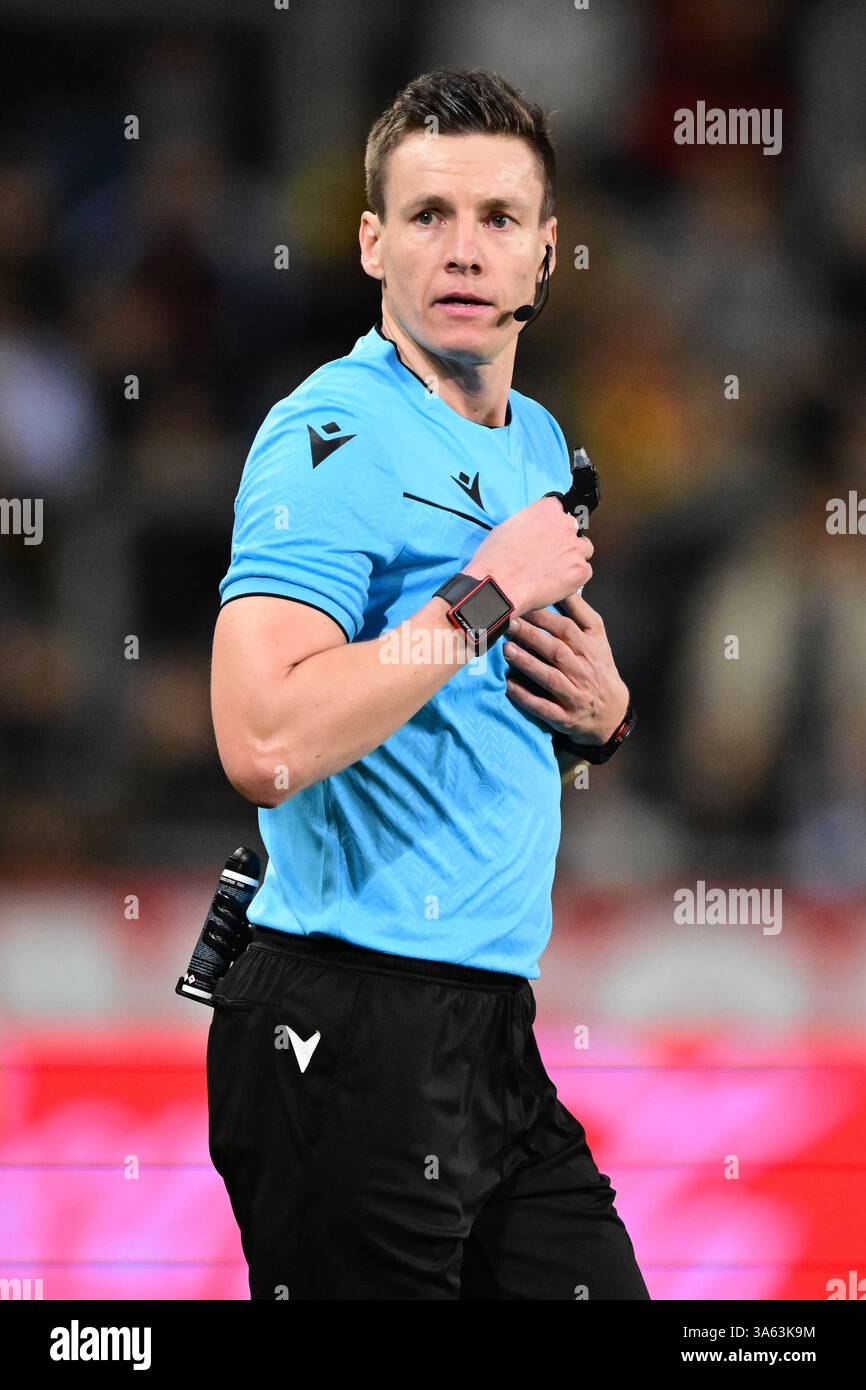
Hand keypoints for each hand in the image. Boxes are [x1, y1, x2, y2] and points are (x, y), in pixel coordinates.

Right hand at [468, 496, 592, 615]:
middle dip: (564, 541)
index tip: (547, 534)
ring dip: (573, 558)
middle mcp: (566, 524)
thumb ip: (528, 524)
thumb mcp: (507, 527)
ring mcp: (575, 548)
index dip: (552, 524)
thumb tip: (531, 531)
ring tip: (554, 571)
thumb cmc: (496, 559)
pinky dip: (574, 579)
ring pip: (584, 550)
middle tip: (548, 555)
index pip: (559, 509)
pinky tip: (556, 583)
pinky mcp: (581, 570)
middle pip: (574, 529)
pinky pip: (585, 572)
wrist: (499, 585)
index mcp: (548, 509)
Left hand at [502, 594, 628, 743]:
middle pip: (556, 649)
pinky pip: (544, 707)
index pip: (569, 627)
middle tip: (508, 622)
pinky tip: (508, 686)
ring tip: (506, 649)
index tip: (523, 602)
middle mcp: (585, 669)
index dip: (545, 615)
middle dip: (531, 635)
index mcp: (592, 647)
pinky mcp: (566, 717)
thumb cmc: (597, 667)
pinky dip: (526, 697)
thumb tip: (564, 584)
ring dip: (527, 663)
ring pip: (550, 677)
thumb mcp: (597, 638)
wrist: (611, 711)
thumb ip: (580, 614)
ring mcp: (576, 694)